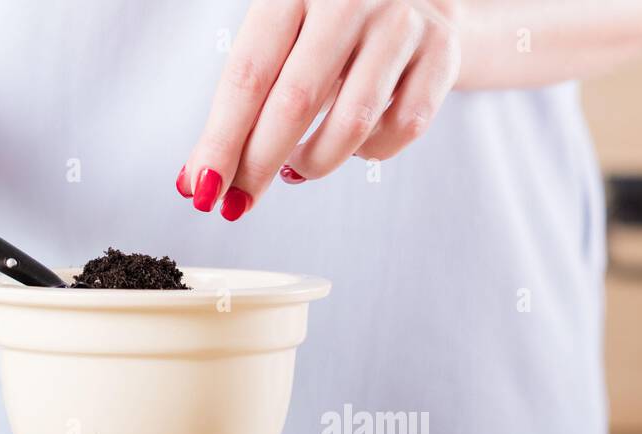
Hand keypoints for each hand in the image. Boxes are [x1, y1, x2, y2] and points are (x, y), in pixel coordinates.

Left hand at [178, 0, 461, 220]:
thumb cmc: (332, 22)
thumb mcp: (284, 34)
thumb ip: (248, 96)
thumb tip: (200, 176)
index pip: (248, 74)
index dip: (222, 138)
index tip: (202, 188)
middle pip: (294, 101)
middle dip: (258, 163)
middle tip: (238, 202)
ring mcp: (400, 24)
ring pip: (352, 124)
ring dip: (315, 162)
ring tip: (298, 166)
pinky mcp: (441, 54)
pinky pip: (402, 129)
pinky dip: (371, 152)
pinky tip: (354, 145)